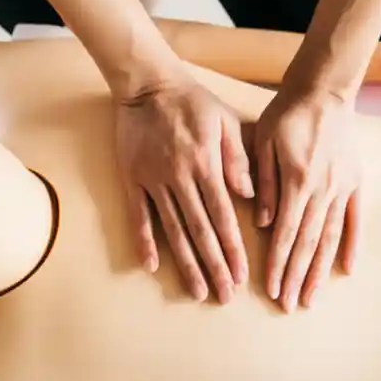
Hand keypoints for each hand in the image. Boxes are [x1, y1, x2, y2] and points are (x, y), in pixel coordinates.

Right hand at [115, 76, 253, 303]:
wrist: (147, 84)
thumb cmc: (193, 102)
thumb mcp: (225, 122)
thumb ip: (238, 159)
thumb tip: (248, 195)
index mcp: (206, 165)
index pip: (223, 216)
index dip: (233, 249)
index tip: (242, 275)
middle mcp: (180, 178)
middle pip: (200, 231)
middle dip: (215, 266)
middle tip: (224, 296)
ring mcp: (153, 181)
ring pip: (173, 229)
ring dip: (186, 263)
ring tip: (197, 291)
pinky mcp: (132, 179)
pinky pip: (138, 216)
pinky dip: (144, 241)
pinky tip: (152, 266)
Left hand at [253, 85, 361, 311]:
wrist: (324, 91)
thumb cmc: (287, 114)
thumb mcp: (264, 142)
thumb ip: (264, 183)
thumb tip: (261, 222)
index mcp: (297, 181)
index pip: (284, 233)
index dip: (277, 264)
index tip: (271, 289)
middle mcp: (323, 190)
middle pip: (307, 242)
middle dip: (296, 276)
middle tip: (288, 305)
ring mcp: (343, 188)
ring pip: (330, 237)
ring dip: (320, 270)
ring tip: (311, 297)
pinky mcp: (356, 182)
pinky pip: (355, 219)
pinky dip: (351, 245)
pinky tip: (347, 269)